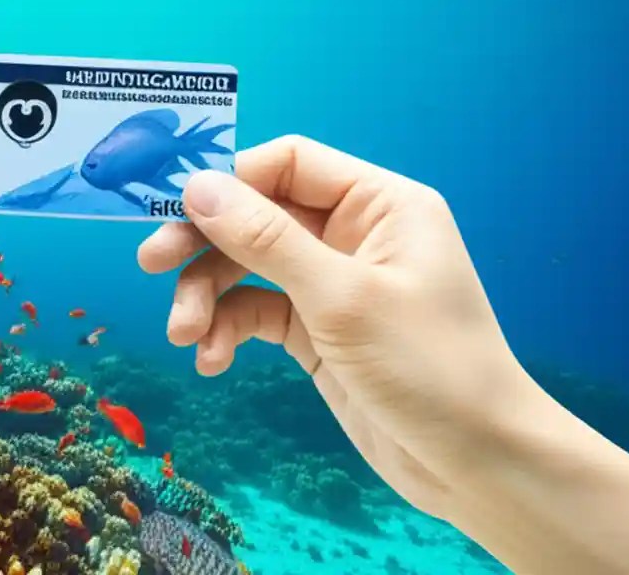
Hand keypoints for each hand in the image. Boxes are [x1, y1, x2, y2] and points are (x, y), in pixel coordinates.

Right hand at [138, 135, 535, 518]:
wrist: (478, 465)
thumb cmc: (432, 369)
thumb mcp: (342, 299)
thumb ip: (266, 240)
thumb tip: (197, 187)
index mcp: (379, 204)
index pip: (287, 164)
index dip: (229, 181)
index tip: (176, 211)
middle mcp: (354, 234)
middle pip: (257, 215)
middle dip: (204, 244)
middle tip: (150, 264)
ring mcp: (333, 284)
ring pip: (248, 268)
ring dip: (208, 297)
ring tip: (184, 336)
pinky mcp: (318, 332)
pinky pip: (257, 313)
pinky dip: (228, 331)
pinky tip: (210, 361)